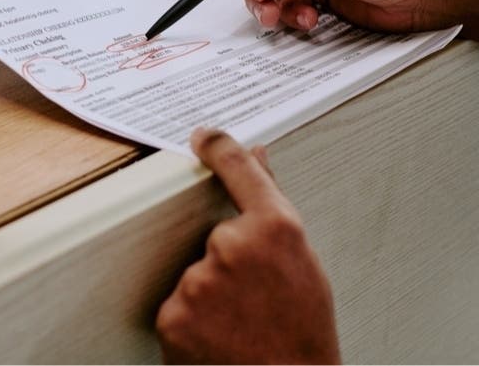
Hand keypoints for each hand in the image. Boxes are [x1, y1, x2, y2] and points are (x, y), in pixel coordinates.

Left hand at [156, 129, 339, 364]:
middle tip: (257, 302)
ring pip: (196, 273)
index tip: (203, 138)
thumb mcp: (305, 266)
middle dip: (230, 263)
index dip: (218, 148)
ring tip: (242, 327)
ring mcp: (199, 281)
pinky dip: (194, 322)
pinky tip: (221, 341)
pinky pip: (178, 305)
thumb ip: (275, 209)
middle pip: (217, 237)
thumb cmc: (305, 337)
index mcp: (275, 229)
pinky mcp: (173, 315)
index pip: (238, 169)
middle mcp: (232, 246)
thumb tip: (259, 156)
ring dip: (212, 295)